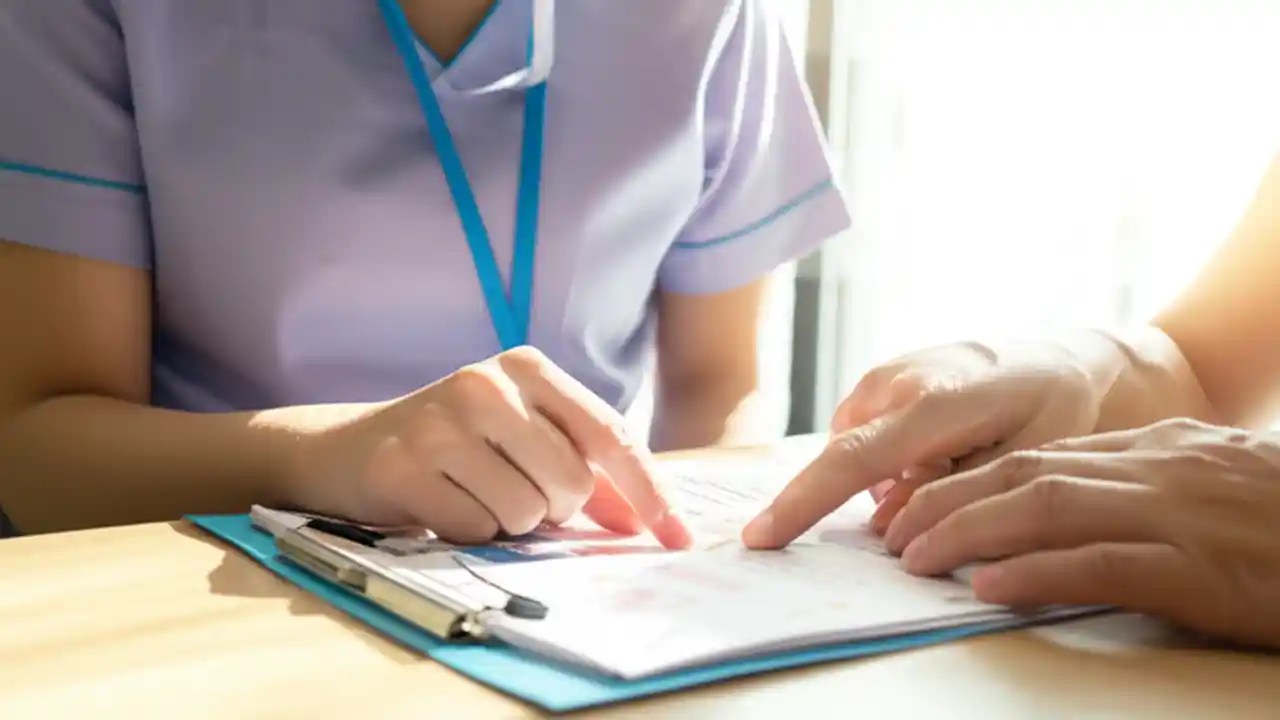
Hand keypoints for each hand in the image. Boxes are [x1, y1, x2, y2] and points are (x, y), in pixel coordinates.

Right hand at [292, 347, 691, 547]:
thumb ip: (582, 466)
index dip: (649, 493)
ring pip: (525, 512)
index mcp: (527, 366)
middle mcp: (486, 384)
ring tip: (472, 491)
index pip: (609, 435)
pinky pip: (476, 530)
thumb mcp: (521, 433)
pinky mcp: (405, 465)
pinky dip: (468, 531)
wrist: (348, 448)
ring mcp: (441, 422)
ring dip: (508, 522)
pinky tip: (441, 502)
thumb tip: (641, 519)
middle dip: (555, 508)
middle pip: (571, 483)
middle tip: (516, 492)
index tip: (678, 537)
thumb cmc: (455, 443)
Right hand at [743, 339, 1111, 547]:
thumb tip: (886, 526)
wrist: (1061, 360)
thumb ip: (954, 497)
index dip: (802, 503)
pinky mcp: (878, 378)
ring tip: (955, 459)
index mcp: (931, 403)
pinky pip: (862, 436)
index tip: (759, 538)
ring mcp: (881, 375)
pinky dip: (888, 457)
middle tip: (956, 478)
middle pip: (847, 461)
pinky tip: (937, 449)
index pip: (850, 460)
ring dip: (890, 476)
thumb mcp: (1025, 463)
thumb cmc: (1054, 413)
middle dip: (882, 494)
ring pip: (855, 452)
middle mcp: (893, 382)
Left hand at [885, 418, 1279, 648]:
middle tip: (891, 534)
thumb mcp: (1212, 487)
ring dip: (969, 533)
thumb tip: (1060, 509)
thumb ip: (1141, 489)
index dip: (966, 481)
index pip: (1039, 457)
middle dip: (947, 502)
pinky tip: (988, 589)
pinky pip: (1102, 564)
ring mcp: (1180, 515)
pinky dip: (1037, 574)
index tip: (915, 504)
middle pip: (1026, 474)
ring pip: (1048, 508)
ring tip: (914, 558)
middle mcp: (1158, 470)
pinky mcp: (1203, 569)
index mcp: (1156, 450)